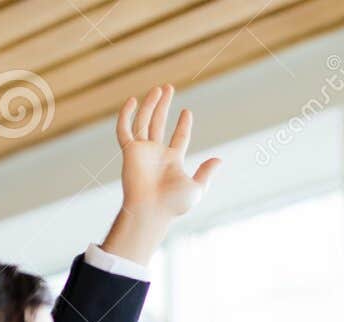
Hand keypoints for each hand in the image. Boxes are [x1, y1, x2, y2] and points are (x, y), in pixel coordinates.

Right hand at [100, 85, 220, 264]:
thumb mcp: (197, 188)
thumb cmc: (173, 204)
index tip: (187, 112)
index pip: (179, 138)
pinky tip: (132, 101)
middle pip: (159, 123)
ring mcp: (142, 152)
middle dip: (164, 106)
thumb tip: (219, 160)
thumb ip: (206, 173)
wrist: (151, 211)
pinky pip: (124, 130)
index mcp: (172, 161)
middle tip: (169, 88)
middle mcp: (156, 154)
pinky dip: (126, 115)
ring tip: (159, 89)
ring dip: (150, 105)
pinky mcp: (129, 152)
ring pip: (144, 122)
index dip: (183, 125)